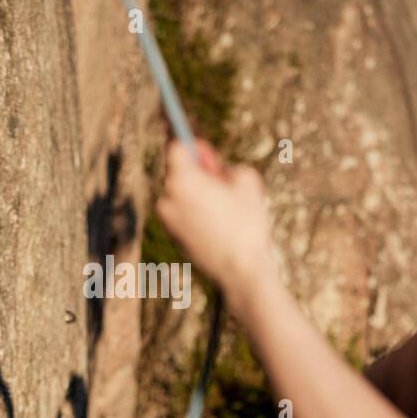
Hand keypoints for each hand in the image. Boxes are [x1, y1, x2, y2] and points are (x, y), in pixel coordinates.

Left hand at [155, 139, 276, 308]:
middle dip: (197, 172)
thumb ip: (228, 167)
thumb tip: (217, 172)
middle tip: (221, 179)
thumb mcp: (248, 181)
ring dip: (198, 195)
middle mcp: (168, 199)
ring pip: (182, 196)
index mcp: (182, 180)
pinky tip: (220, 225)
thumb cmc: (247, 224)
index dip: (193, 146)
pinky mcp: (175, 239)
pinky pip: (184, 216)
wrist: (242, 271)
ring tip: (226, 208)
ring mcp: (169, 222)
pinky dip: (197, 214)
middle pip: (177, 172)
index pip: (176, 147)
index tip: (206, 152)